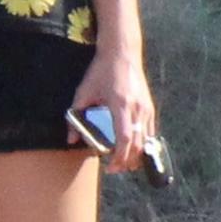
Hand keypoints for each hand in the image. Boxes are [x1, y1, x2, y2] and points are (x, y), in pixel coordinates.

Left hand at [70, 43, 156, 173]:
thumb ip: (75, 117)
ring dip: (137, 155)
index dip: (119, 157)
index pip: (125, 139)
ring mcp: (146, 108)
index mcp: (122, 106)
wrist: (122, 52)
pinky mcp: (150, 107)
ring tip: (123, 162)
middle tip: (114, 169)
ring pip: (147, 140)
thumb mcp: (83, 92)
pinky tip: (132, 148)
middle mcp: (138, 109)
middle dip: (127, 161)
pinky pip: (150, 132)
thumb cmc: (102, 71)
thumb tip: (71, 140)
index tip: (110, 166)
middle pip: (139, 145)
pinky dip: (142, 143)